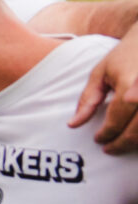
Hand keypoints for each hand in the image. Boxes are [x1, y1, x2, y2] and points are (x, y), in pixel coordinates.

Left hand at [71, 34, 137, 154]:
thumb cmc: (125, 54)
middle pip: (136, 131)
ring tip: (124, 143)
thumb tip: (73, 125)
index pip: (116, 121)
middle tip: (110, 149)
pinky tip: (137, 135)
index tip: (98, 140)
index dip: (106, 134)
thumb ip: (88, 100)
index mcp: (129, 85)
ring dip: (137, 142)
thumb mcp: (101, 73)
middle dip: (121, 144)